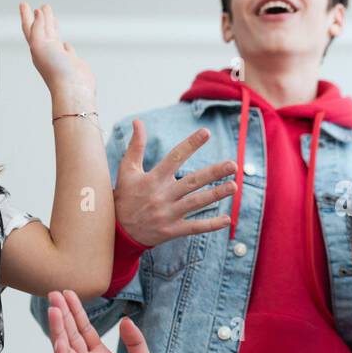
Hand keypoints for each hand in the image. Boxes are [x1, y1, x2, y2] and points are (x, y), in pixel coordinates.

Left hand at [19, 2, 95, 106]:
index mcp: (36, 46)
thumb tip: (38, 12)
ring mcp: (60, 56)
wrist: (72, 88)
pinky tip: (65, 44)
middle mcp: (47, 50)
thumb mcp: (40, 45)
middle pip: (43, 29)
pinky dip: (66, 45)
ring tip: (54, 18)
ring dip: (54, 27)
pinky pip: (67, 50)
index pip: (29, 27)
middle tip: (42, 6)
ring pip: (55, 38)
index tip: (23, 3)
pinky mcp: (72, 62)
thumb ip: (38, 27)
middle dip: (42, 17)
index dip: (26, 15)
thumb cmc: (55, 69)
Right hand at [48, 289, 161, 352]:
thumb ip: (135, 341)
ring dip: (57, 332)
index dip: (75, 312)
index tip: (67, 294)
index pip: (83, 330)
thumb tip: (125, 320)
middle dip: (61, 315)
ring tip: (53, 312)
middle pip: (70, 336)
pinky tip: (58, 343)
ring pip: (64, 351)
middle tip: (53, 295)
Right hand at [114, 121, 236, 246]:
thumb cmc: (125, 196)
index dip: (190, 144)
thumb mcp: (127, 170)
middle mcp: (162, 195)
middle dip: (213, 173)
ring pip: (196, 203)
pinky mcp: (171, 230)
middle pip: (191, 181)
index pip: (175, 157)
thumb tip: (139, 122)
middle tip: (233, 164)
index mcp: (153, 179)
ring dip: (216, 194)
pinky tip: (227, 219)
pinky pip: (194, 227)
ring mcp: (168, 214)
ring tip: (234, 186)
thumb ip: (136, 146)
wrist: (117, 231)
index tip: (206, 132)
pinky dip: (211, 224)